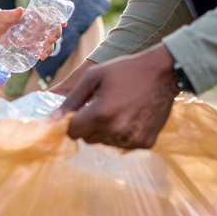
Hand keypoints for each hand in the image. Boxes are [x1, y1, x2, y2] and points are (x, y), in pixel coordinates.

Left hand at [0, 8, 63, 59]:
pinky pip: (39, 49)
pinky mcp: (29, 44)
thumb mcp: (4, 16)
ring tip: (44, 54)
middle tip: (51, 40)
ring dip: (50, 47)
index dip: (59, 18)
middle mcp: (36, 25)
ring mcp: (33, 35)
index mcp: (33, 15)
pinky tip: (41, 57)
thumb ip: (11, 15)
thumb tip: (20, 10)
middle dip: (55, 35)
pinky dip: (43, 53)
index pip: (49, 15)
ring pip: (47, 41)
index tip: (63, 24)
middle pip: (52, 29)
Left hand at [50, 44, 178, 148]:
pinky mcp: (146, 142)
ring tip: (118, 109)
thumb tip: (53, 119)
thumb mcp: (94, 76)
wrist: (163, 72)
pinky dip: (123, 134)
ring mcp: (132, 139)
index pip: (73, 132)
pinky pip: (124, 145)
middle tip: (101, 106)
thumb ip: (72, 99)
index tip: (80, 112)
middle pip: (88, 139)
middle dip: (89, 125)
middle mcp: (116, 130)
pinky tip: (131, 116)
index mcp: (101, 113)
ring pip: (105, 143)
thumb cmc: (125, 70)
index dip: (73, 121)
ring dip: (106, 131)